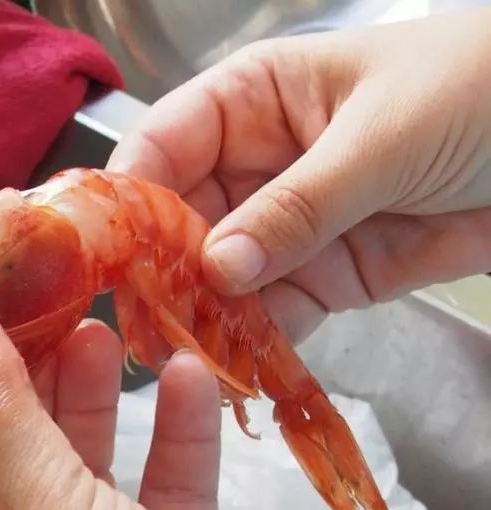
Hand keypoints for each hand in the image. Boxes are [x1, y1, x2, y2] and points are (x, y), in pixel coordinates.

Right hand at [109, 10, 490, 342]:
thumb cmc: (482, 90)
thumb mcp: (381, 138)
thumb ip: (297, 206)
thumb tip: (218, 266)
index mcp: (250, 102)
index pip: (162, 145)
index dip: (128, 198)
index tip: (107, 254)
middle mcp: (253, 166)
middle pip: (178, 224)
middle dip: (158, 275)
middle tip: (141, 326)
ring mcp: (285, 227)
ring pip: (219, 279)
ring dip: (201, 319)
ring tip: (180, 360)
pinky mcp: (323, 276)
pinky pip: (272, 315)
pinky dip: (253, 344)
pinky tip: (236, 368)